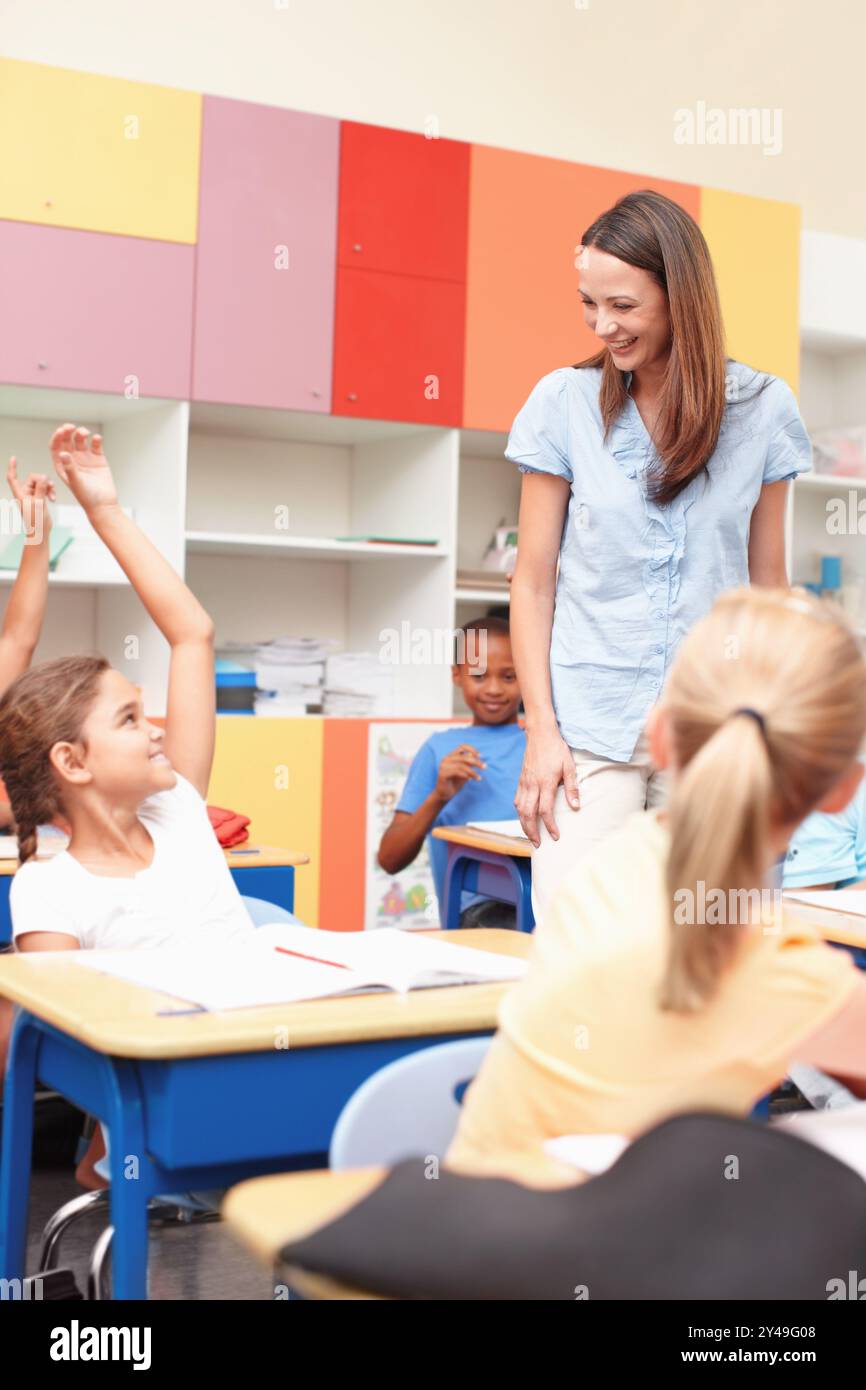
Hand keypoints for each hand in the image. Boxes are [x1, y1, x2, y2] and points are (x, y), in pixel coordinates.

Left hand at [7, 458, 54, 539]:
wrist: (40, 533)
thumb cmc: (36, 522)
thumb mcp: (39, 504)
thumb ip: (41, 489)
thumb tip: (44, 477)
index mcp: (20, 494)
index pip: (12, 478)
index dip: (12, 467)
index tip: (14, 458)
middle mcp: (25, 494)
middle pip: (33, 478)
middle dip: (43, 481)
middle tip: (50, 487)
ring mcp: (33, 496)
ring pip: (41, 483)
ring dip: (48, 487)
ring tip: (53, 496)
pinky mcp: (40, 499)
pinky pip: (45, 489)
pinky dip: (50, 492)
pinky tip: (53, 498)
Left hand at [50, 424, 117, 513]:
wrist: (104, 505)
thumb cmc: (87, 497)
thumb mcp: (76, 482)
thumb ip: (69, 467)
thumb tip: (63, 453)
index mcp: (62, 465)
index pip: (56, 447)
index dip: (57, 437)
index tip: (61, 431)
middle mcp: (72, 459)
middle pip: (67, 440)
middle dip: (68, 432)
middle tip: (71, 427)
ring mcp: (85, 458)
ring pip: (81, 440)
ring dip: (81, 433)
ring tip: (84, 433)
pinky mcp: (98, 458)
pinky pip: (95, 445)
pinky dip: (96, 439)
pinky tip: (96, 438)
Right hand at [435, 744, 484, 800]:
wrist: (445, 794)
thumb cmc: (455, 782)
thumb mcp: (464, 771)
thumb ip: (468, 764)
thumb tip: (477, 757)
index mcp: (450, 756)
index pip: (462, 747)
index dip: (472, 749)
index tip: (480, 756)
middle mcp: (446, 759)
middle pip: (464, 757)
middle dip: (476, 762)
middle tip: (484, 767)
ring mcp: (443, 766)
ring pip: (461, 765)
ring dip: (472, 772)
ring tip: (479, 778)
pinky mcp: (442, 773)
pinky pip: (457, 772)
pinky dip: (465, 775)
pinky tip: (470, 780)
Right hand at [515, 728, 578, 845]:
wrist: (540, 733)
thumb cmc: (557, 749)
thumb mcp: (569, 766)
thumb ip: (572, 787)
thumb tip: (576, 807)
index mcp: (545, 783)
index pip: (545, 811)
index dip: (550, 826)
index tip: (555, 836)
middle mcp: (532, 785)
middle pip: (528, 814)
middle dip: (532, 831)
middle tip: (538, 844)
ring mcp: (524, 782)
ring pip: (519, 809)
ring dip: (523, 824)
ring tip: (530, 835)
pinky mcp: (520, 779)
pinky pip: (517, 800)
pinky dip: (519, 812)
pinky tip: (524, 817)